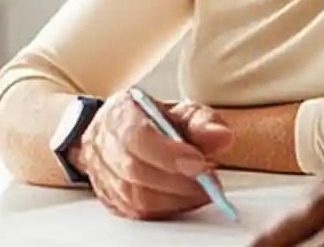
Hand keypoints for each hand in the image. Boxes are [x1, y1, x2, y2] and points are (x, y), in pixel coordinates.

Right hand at [71, 94, 234, 219]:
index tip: (199, 162)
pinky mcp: (110, 199)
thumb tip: (221, 138)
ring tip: (202, 190)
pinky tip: (185, 199)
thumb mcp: (183, 111)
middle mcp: (103, 145)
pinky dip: (167, 208)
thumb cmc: (154, 120)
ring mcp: (102, 175)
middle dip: (178, 180)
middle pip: (135, 170)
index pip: (137, 136)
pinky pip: (137, 212)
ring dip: (175, 197)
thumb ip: (203, 123)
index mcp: (119, 114)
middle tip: (207, 180)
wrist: (123, 133)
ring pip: (135, 196)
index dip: (168, 154)